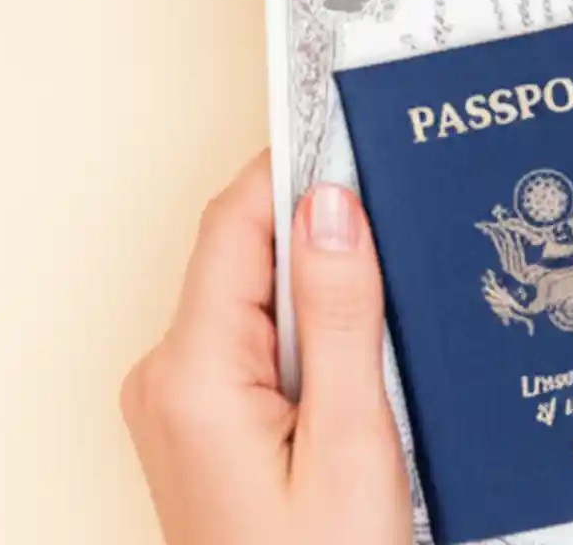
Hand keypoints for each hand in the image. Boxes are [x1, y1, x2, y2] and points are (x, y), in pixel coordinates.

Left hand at [120, 153, 413, 544]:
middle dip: (322, 228)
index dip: (295, 169)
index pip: (236, 225)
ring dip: (326, 287)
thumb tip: (331, 207)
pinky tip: (368, 350)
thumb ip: (340, 315)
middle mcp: (170, 376)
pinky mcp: (208, 421)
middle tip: (402, 213)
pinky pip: (260, 343)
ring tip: (397, 292)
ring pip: (259, 299)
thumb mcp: (351, 440)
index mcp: (193, 372)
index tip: (354, 133)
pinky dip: (314, 331)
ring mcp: (183, 401)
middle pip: (245, 256)